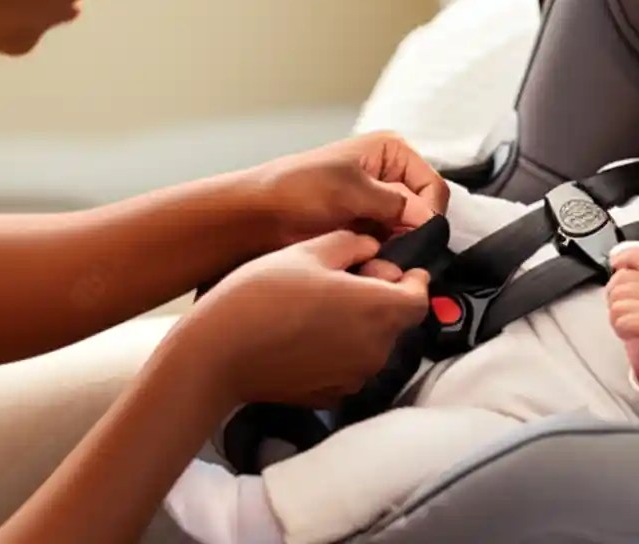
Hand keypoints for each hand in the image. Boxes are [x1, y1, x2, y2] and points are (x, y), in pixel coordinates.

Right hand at [181, 231, 430, 407]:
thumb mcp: (308, 251)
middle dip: (382, 296)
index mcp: (378, 309)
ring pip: (374, 342)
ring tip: (322, 303)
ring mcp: (355, 376)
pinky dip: (341, 347)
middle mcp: (375, 349)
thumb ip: (351, 243)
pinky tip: (307, 331)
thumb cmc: (260, 298)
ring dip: (361, 322)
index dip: (410, 278)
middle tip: (347, 277)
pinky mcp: (332, 394)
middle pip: (397, 319)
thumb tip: (369, 248)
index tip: (390, 266)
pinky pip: (351, 364)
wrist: (218, 354)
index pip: (420, 296)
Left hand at [251, 132, 448, 246]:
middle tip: (392, 246)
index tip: (416, 233)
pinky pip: (391, 246)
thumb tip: (427, 221)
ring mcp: (378, 204)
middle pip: (424, 211)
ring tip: (375, 253)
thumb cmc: (294, 189)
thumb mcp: (350, 189)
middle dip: (412, 231)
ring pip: (409, 232)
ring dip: (397, 246)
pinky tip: (368, 258)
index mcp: (390, 152)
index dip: (428, 212)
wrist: (258, 216)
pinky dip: (385, 255)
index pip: (433, 185)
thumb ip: (394, 204)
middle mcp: (389, 176)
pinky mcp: (366, 229)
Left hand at [607, 246, 638, 387]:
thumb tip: (617, 259)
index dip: (624, 258)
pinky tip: (631, 335)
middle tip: (625, 314)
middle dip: (614, 300)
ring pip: (618, 302)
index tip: (616, 264)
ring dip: (617, 318)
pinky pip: (623, 320)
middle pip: (620, 281)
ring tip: (629, 326)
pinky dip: (621, 329)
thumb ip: (630, 280)